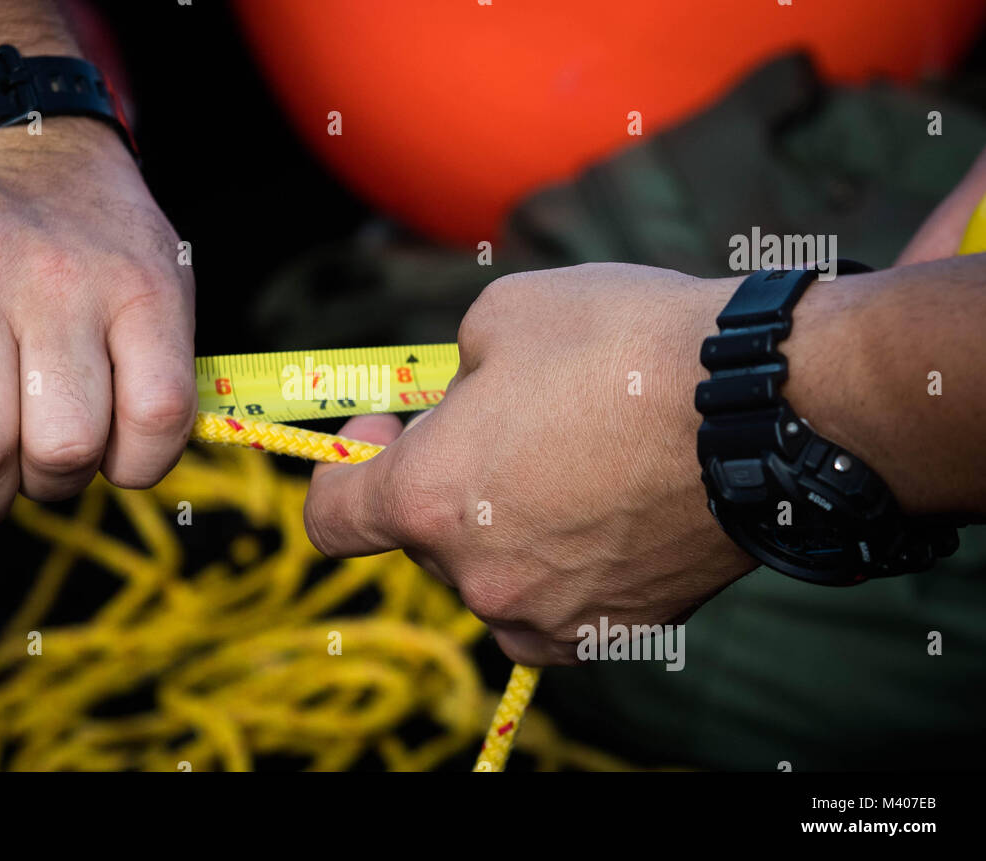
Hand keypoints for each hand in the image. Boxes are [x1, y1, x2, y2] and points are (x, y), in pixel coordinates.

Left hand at [303, 263, 756, 665]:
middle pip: (423, 539)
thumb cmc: (623, 346)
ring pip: (491, 575)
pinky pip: (554, 607)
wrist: (762, 406)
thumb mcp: (500, 316)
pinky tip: (600, 512)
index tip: (387, 430)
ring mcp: (546, 614)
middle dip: (445, 481)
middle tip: (505, 423)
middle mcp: (475, 576)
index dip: (345, 468)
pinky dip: (560, 567)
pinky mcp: (612, 632)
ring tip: (569, 462)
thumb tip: (456, 404)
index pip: (331, 518)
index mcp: (427, 499)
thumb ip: (450, 373)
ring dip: (504, 528)